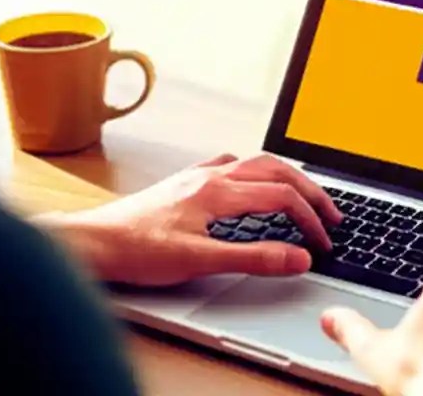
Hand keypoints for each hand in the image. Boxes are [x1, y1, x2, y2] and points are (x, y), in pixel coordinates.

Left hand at [38, 153, 343, 285]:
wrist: (91, 242)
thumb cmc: (135, 251)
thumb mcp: (200, 260)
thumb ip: (254, 258)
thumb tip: (297, 257)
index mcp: (219, 191)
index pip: (282, 197)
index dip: (310, 220)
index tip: (322, 242)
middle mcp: (211, 176)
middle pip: (276, 171)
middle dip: (310, 190)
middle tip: (330, 213)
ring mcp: (196, 176)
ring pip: (255, 163)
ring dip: (285, 177)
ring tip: (302, 194)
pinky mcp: (183, 184)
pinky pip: (230, 166)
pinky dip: (254, 173)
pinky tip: (250, 184)